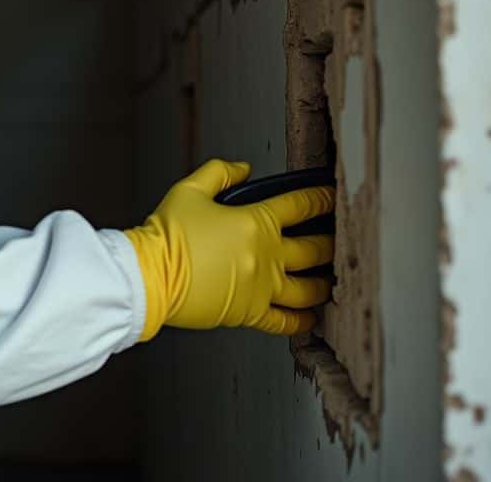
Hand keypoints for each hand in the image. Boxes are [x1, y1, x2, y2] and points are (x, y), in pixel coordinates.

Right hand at [124, 159, 334, 339]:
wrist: (149, 275)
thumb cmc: (166, 234)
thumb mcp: (189, 190)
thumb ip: (220, 173)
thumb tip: (244, 169)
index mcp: (255, 223)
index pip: (300, 205)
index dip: (320, 197)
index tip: (331, 195)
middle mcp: (266, 257)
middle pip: (315, 248)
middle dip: (333, 241)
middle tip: (341, 239)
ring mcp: (261, 288)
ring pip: (309, 288)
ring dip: (326, 283)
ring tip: (332, 279)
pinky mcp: (249, 313)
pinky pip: (285, 321)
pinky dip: (302, 320)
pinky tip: (311, 316)